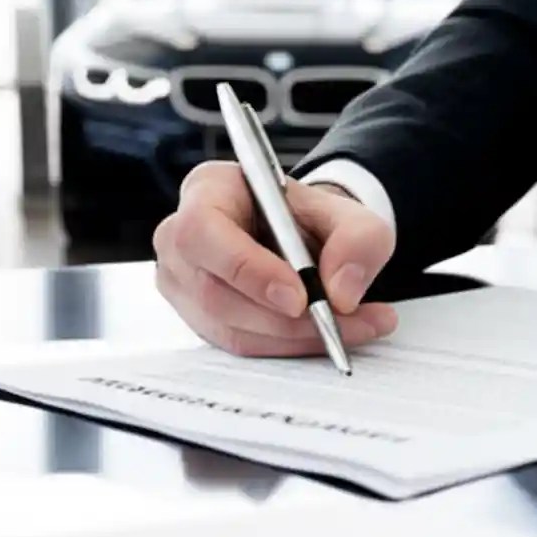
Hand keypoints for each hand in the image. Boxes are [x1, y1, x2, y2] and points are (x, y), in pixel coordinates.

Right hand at [154, 161, 397, 355]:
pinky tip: (325, 336)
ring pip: (228, 327)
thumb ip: (357, 240)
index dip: (246, 269)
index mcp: (206, 190)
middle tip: (339, 320)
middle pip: (214, 291)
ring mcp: (182, 284)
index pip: (202, 230)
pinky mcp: (198, 319)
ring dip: (293, 336)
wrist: (297, 239)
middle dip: (282, 317)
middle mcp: (179, 238)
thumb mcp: (348, 214)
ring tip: (353, 328)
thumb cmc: (308, 219)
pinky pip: (239, 345)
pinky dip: (287, 346)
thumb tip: (342, 294)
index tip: (298, 297)